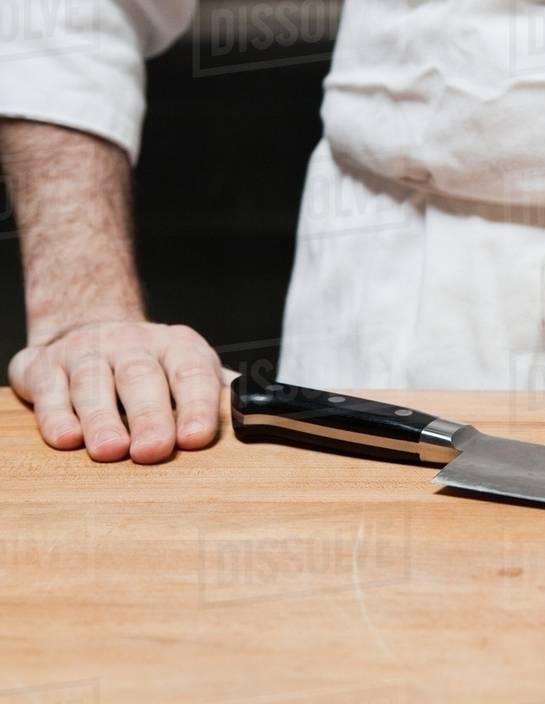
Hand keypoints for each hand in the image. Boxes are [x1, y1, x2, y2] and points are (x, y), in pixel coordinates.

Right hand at [8, 320, 223, 462]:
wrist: (87, 331)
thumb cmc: (152, 366)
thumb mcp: (191, 371)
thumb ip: (222, 396)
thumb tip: (263, 420)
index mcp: (178, 347)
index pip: (193, 374)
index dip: (197, 405)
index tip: (197, 438)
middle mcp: (132, 343)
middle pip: (142, 379)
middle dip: (149, 416)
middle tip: (153, 451)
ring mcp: (86, 351)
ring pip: (94, 383)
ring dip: (102, 419)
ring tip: (110, 451)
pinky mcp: (43, 365)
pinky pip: (50, 390)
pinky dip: (56, 415)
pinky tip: (66, 439)